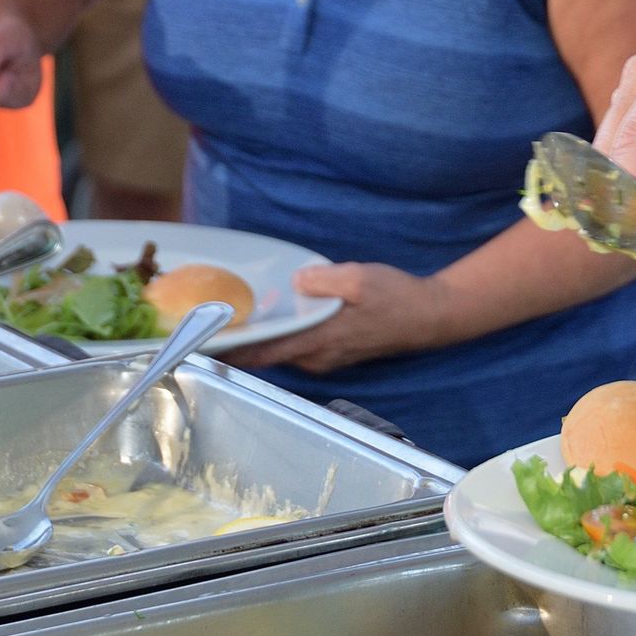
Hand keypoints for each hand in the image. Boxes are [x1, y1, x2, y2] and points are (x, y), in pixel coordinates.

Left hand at [229, 261, 469, 372]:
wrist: (430, 316)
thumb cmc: (395, 298)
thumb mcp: (359, 279)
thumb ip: (323, 280)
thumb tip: (296, 281)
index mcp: (318, 341)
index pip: (265, 352)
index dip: (234, 350)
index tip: (205, 344)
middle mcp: (317, 356)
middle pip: (268, 355)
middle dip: (241, 342)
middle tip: (210, 323)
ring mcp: (326, 356)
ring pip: (282, 350)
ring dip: (260, 338)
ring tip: (234, 319)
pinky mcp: (335, 349)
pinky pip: (298, 345)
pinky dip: (280, 334)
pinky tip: (275, 316)